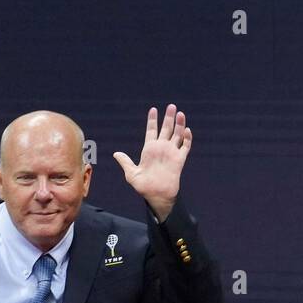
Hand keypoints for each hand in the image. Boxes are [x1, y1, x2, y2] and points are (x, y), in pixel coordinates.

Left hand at [112, 104, 191, 221]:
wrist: (156, 196)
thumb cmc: (143, 186)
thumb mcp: (131, 174)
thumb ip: (125, 162)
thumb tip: (116, 154)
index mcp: (149, 150)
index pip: (152, 131)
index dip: (152, 120)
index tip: (153, 109)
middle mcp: (161, 149)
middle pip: (166, 129)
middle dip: (168, 117)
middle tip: (171, 106)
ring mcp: (171, 153)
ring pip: (177, 135)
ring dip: (179, 124)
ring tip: (180, 113)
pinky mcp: (179, 160)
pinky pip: (185, 146)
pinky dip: (187, 138)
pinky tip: (186, 130)